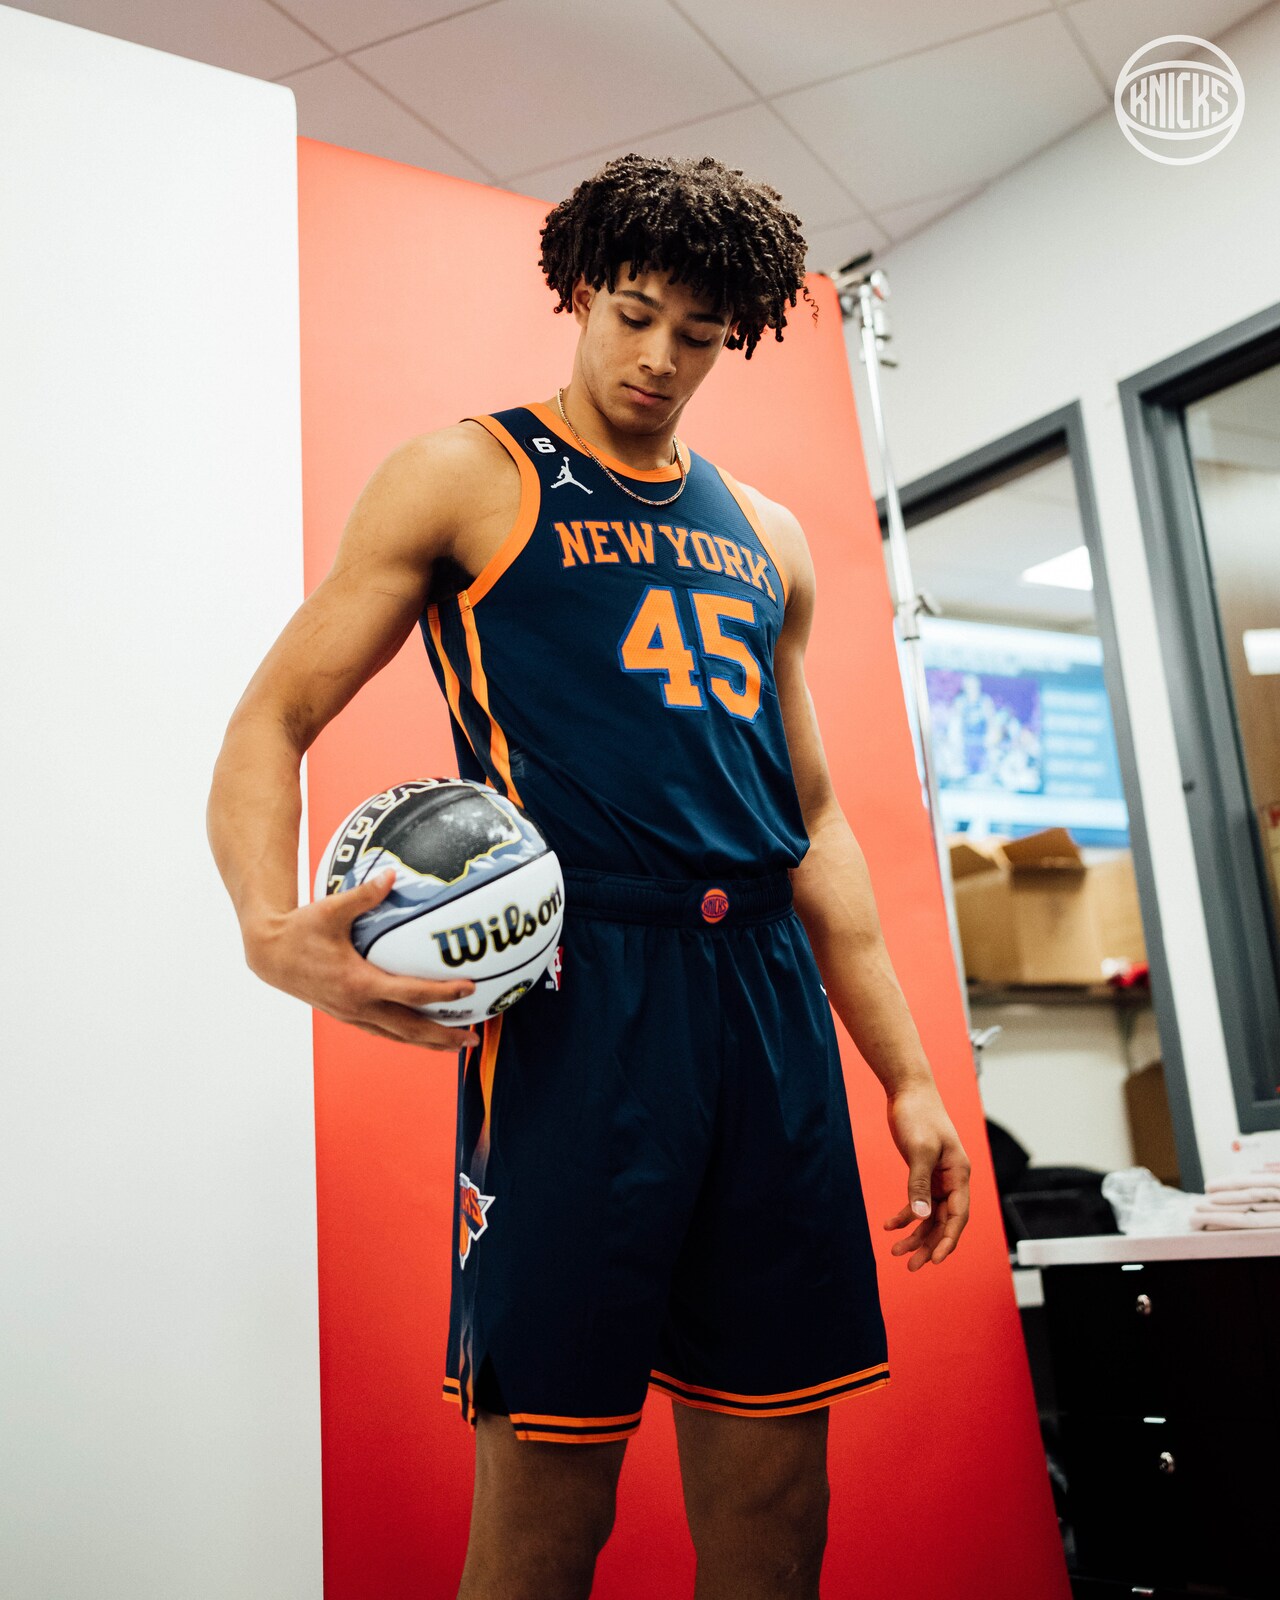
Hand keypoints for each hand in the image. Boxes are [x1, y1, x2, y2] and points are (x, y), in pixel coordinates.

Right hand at [245, 867, 481, 1051]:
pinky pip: (382, 1031)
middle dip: (442, 1036)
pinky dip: (406, 1035)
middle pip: (409, 1029)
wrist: (269, 954)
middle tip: (473, 1040)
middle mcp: (357, 1006)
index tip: (470, 988)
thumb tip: (391, 875)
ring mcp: (350, 1015)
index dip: (443, 993)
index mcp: (358, 983)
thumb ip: (364, 895)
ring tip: (455, 1045)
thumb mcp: (330, 909)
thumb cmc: (300, 930)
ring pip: (396, 1036)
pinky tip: (421, 1033)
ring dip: (427, 1042)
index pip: (410, 993)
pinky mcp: (345, 1016)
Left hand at [881, 1078, 970, 1269]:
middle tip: (910, 1266)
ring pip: (930, 1215)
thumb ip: (919, 1183)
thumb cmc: (918, 1114)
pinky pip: (918, 1201)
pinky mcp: (924, 1172)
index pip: (958, 1216)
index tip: (934, 1261)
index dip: (948, 1241)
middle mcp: (953, 1179)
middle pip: (944, 1221)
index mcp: (960, 1174)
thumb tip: (920, 1216)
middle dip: (928, 1245)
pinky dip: (905, 1214)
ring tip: (895, 1252)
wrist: (908, 1090)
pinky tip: (888, 1225)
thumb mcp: (919, 1150)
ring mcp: (939, 1177)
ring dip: (915, 1234)